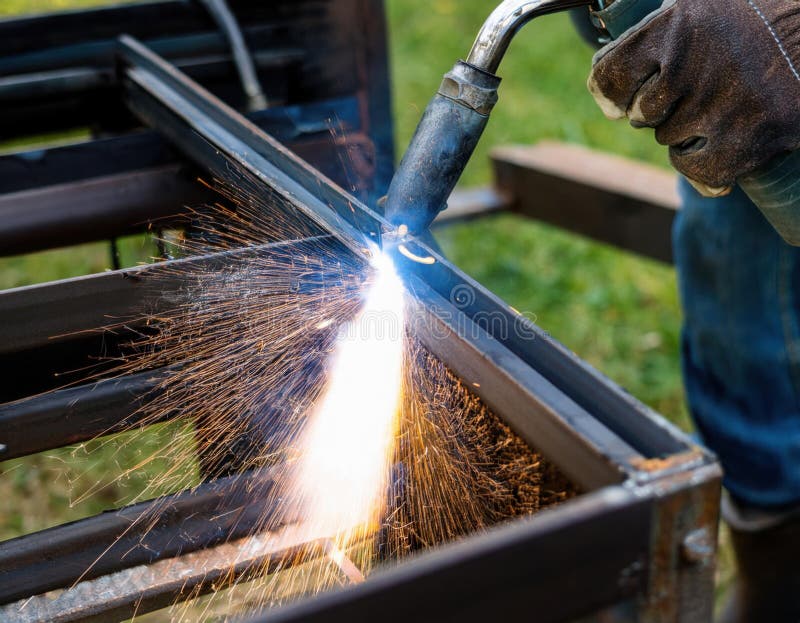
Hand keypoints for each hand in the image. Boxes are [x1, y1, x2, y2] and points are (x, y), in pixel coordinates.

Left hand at [588, 0, 799, 196]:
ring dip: (687, 129)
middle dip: (661, 107)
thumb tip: (607, 95)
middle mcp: (689, 67)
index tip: (622, 97)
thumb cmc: (756, 18)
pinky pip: (694, 168)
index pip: (609, 77)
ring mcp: (716, 108)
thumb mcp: (702, 6)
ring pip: (669, 139)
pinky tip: (722, 139)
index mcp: (674, 27)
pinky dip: (701, 161)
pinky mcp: (745, 141)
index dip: (612, 92)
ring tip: (725, 101)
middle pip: (641, 114)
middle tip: (700, 85)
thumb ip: (654, 39)